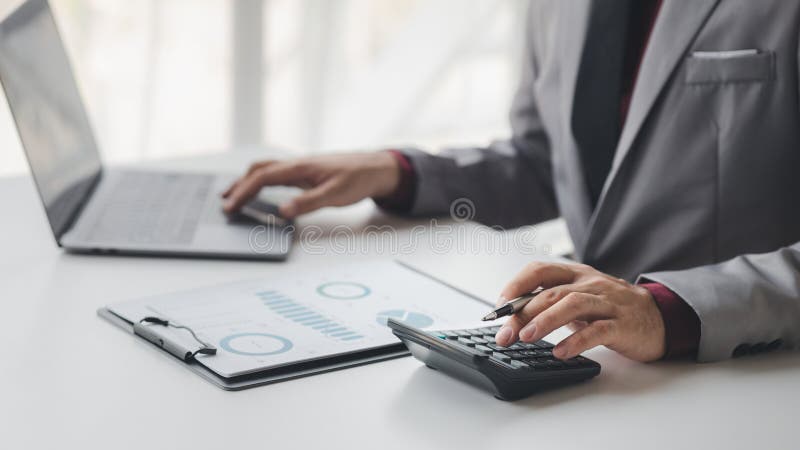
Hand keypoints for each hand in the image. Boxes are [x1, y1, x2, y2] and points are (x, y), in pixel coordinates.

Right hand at [222, 152, 401, 218]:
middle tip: (224, 202)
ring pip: (266, 169)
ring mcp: (301, 167)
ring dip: (248, 181)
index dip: (243, 192)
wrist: (377, 167)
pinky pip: (277, 173)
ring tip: (234, 194)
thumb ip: (308, 203)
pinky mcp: (307, 172)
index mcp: (299, 167)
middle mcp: (296, 164)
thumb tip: (282, 212)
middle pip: (258, 170)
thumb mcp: (335, 194)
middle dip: (239, 185)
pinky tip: (261, 190)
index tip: (230, 207)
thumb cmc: (359, 178)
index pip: (262, 178)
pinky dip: (261, 180)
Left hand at [494, 262, 665, 361]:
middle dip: (523, 313)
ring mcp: (607, 303)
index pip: (539, 271)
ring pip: (572, 305)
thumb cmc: (611, 308)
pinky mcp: (622, 324)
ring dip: (546, 321)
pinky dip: (576, 341)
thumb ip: (551, 302)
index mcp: (575, 275)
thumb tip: (512, 316)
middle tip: (505, 334)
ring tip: (526, 337)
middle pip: (551, 292)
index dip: (515, 286)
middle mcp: (590, 284)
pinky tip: (560, 352)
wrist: (659, 318)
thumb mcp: (579, 299)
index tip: (498, 309)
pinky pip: (597, 330)